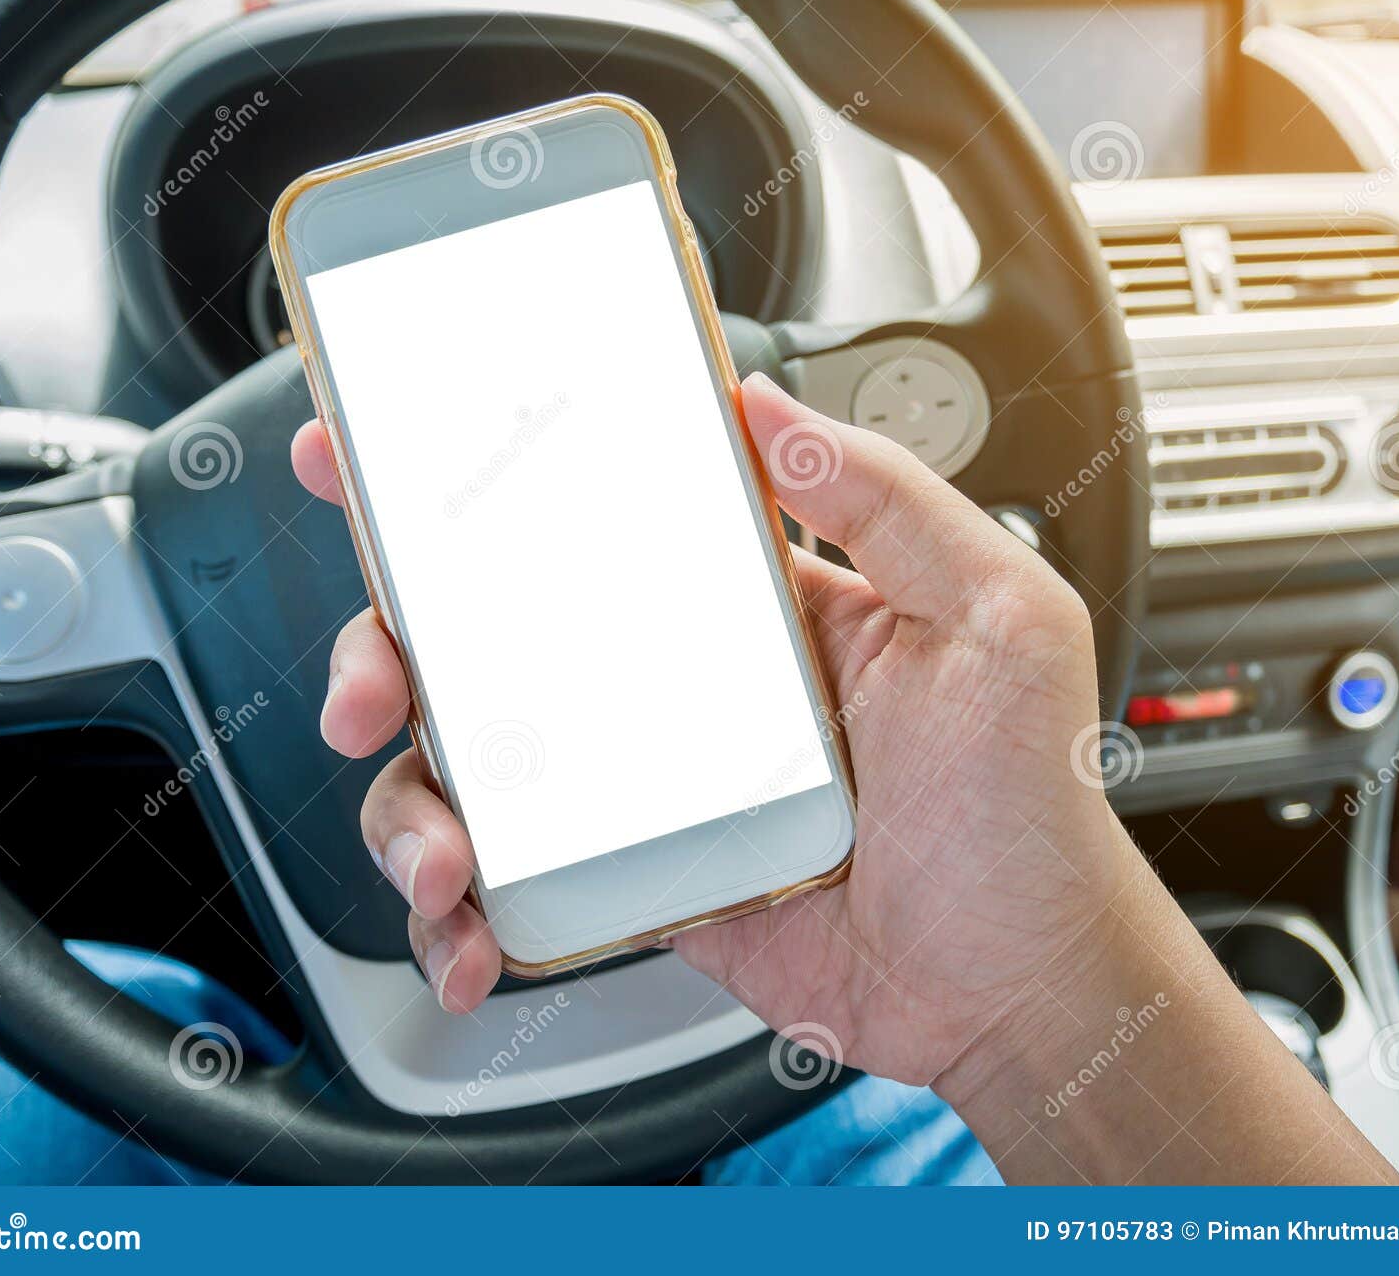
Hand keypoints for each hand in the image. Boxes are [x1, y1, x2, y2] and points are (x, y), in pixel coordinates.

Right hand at [292, 372, 1128, 1085]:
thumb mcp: (997, 619)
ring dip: (412, 808)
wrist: (1012, 986)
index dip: (471, 483)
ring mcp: (639, 788)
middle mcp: (676, 683)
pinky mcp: (625, 883)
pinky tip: (471, 942)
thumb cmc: (1024, 811)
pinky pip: (511, 885)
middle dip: (388, 652)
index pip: (591, 513)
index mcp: (745, 603)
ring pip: (470, 769)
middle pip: (482, 640)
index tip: (375, 457)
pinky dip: (462, 921)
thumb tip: (774, 411)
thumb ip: (892, 503)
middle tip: (373, 688)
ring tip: (444, 860)